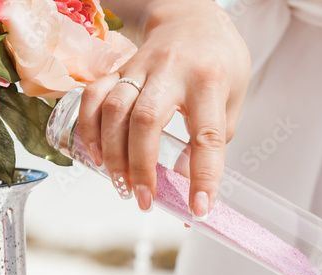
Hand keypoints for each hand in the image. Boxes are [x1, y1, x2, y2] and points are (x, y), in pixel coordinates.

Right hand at [78, 0, 250, 216]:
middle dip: (141, 166)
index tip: (198, 207)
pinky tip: (96, 155)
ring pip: (115, 109)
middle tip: (144, 200)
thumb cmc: (216, 62)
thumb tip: (187, 187)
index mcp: (209, 82)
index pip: (207, 135)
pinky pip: (94, 95)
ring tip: (120, 184)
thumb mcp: (231, 99)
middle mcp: (172, 72)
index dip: (203, 175)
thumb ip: (212, 142)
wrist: (190, 16)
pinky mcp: (118, 68)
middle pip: (147, 120)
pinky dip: (89, 127)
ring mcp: (140, 67)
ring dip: (113, 153)